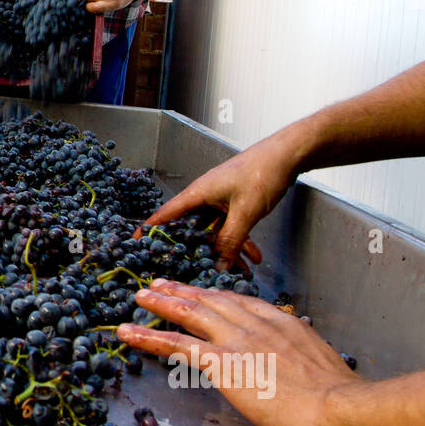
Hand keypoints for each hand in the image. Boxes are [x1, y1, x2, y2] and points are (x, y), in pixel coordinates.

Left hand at [118, 280, 360, 425]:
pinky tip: (128, 332)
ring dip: (162, 303)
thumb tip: (306, 375)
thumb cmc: (341, 403)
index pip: (243, 304)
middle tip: (162, 283)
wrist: (339, 410)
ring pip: (190, 313)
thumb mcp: (326, 373)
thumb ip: (307, 367)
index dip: (218, 297)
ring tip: (141, 296)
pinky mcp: (221, 361)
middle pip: (213, 300)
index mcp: (285, 325)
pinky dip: (148, 336)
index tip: (205, 292)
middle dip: (185, 291)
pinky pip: (175, 344)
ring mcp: (238, 340)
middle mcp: (259, 324)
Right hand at [145, 133, 302, 269]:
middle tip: (192, 270)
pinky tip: (254, 256)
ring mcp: (220, 200)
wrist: (288, 154)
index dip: (150, 229)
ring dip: (226, 250)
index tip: (136, 243)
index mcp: (198, 193)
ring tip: (239, 271)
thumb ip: (230, 241)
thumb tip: (218, 266)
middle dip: (197, 252)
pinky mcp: (235, 202)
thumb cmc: (262, 173)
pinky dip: (241, 241)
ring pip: (215, 231)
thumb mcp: (244, 213)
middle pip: (191, 228)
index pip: (166, 214)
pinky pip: (231, 227)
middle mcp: (205, 196)